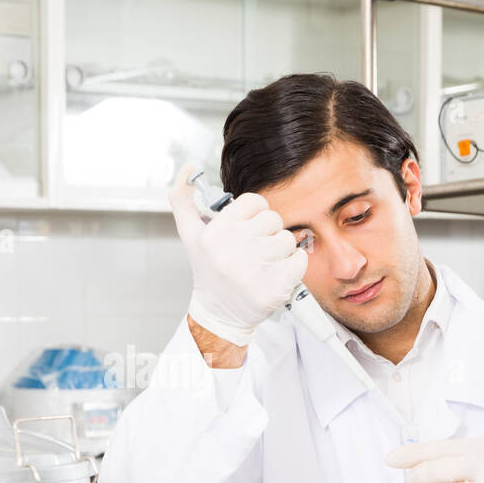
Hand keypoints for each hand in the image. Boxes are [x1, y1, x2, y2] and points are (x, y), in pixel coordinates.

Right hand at [169, 166, 306, 346]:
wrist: (219, 314)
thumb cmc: (209, 272)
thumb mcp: (190, 236)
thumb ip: (183, 200)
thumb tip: (189, 167)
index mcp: (214, 232)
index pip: (253, 202)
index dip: (254, 214)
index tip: (247, 229)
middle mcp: (232, 249)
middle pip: (273, 219)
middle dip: (267, 233)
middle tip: (254, 250)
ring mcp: (254, 269)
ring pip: (288, 239)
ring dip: (280, 251)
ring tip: (264, 263)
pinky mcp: (274, 287)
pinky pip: (299, 259)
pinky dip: (293, 266)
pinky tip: (276, 273)